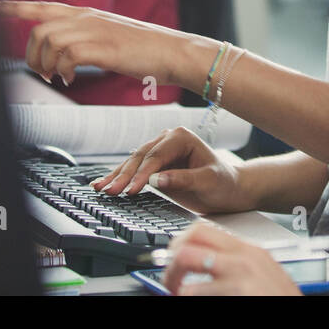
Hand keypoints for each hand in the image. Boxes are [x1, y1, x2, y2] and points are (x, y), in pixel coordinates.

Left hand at [0, 0, 202, 88]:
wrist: (173, 52)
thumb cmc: (146, 50)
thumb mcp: (111, 38)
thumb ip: (87, 39)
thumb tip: (65, 55)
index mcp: (88, 14)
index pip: (43, 7)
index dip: (14, 8)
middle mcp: (87, 18)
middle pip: (38, 30)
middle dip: (31, 55)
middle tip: (42, 73)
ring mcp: (94, 30)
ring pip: (48, 41)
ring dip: (45, 64)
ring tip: (56, 78)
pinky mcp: (102, 47)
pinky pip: (66, 56)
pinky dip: (62, 70)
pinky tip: (71, 79)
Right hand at [91, 126, 254, 213]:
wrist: (228, 190)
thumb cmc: (223, 183)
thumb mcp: (207, 182)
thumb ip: (183, 179)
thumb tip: (155, 180)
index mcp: (181, 137)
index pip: (156, 156)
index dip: (141, 174)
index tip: (131, 190)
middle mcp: (168, 140)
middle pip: (140, 158)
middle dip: (124, 176)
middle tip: (109, 191)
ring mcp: (159, 152)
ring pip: (133, 163)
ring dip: (116, 176)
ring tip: (100, 188)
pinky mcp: (154, 165)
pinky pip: (134, 171)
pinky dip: (120, 178)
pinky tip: (104, 184)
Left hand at [163, 220, 300, 295]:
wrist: (298, 313)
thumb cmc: (279, 300)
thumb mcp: (261, 274)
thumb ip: (235, 264)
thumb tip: (203, 264)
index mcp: (248, 249)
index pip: (203, 230)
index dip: (181, 244)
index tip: (175, 262)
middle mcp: (243, 255)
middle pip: (191, 237)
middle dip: (172, 258)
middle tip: (171, 281)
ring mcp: (241, 272)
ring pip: (187, 258)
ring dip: (174, 279)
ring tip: (177, 294)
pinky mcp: (240, 289)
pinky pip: (195, 289)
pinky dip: (187, 296)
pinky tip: (193, 300)